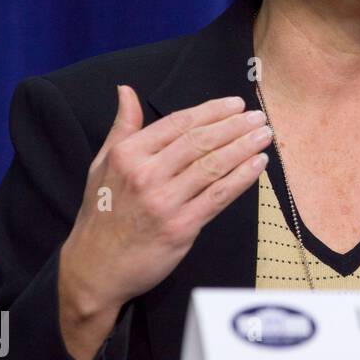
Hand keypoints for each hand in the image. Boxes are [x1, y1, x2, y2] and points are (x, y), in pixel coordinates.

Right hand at [57, 85, 271, 359]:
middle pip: (200, 141)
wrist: (95, 269)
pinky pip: (219, 195)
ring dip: (244, 147)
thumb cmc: (102, 214)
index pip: (178, 123)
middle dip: (234, 126)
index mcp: (127, 155)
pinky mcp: (180, 226)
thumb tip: (126, 91)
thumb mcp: (101, 166)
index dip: (211, 111)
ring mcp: (163, 201)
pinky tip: (258, 164)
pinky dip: (242, 177)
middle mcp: (145, 174)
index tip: (236, 104)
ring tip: (265, 135)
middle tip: (259, 117)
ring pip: (213, 165)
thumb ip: (122, 128)